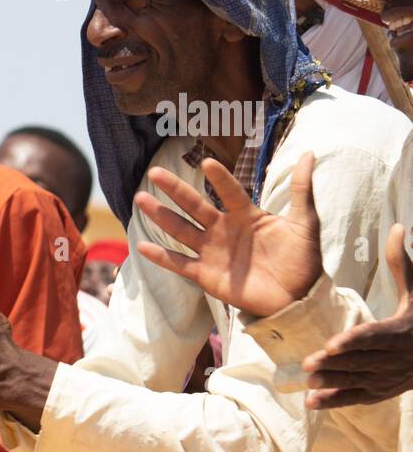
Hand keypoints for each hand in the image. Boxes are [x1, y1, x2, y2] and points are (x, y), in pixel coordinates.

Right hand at [134, 153, 320, 317]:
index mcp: (246, 216)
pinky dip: (161, 256)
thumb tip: (309, 153)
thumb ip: (301, 190)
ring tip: (141, 199)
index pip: (229, 192)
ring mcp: (212, 252)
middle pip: (195, 206)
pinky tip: (142, 246)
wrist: (298, 298)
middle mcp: (224, 230)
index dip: (219, 178)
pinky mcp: (206, 275)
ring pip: (181, 230)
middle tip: (155, 172)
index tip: (207, 162)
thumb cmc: (303, 259)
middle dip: (174, 190)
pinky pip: (179, 263)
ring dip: (161, 216)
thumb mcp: (305, 222)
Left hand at [302, 223, 412, 408]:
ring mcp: (390, 378)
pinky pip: (358, 398)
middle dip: (335, 364)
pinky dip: (336, 401)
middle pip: (362, 362)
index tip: (332, 344)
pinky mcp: (383, 391)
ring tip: (306, 382)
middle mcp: (396, 358)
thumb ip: (401, 263)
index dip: (354, 342)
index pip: (375, 337)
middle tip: (307, 363)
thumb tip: (397, 226)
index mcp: (401, 331)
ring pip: (358, 381)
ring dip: (332, 383)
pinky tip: (311, 402)